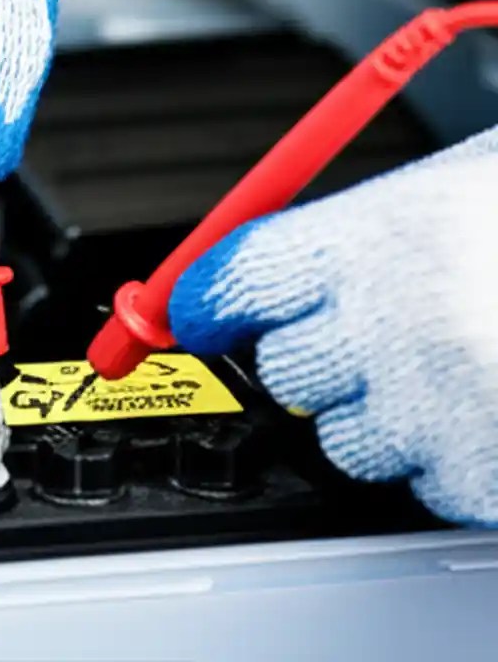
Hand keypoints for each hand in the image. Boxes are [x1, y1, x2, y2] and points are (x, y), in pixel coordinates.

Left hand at [169, 127, 497, 525]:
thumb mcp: (469, 183)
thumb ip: (367, 231)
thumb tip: (269, 272)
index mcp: (385, 234)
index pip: (235, 281)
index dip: (210, 300)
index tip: (199, 312)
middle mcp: (398, 325)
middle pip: (283, 370)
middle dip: (318, 356)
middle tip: (384, 330)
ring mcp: (442, 410)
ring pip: (350, 439)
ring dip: (390, 414)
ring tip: (472, 366)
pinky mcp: (485, 479)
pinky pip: (426, 485)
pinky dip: (456, 458)